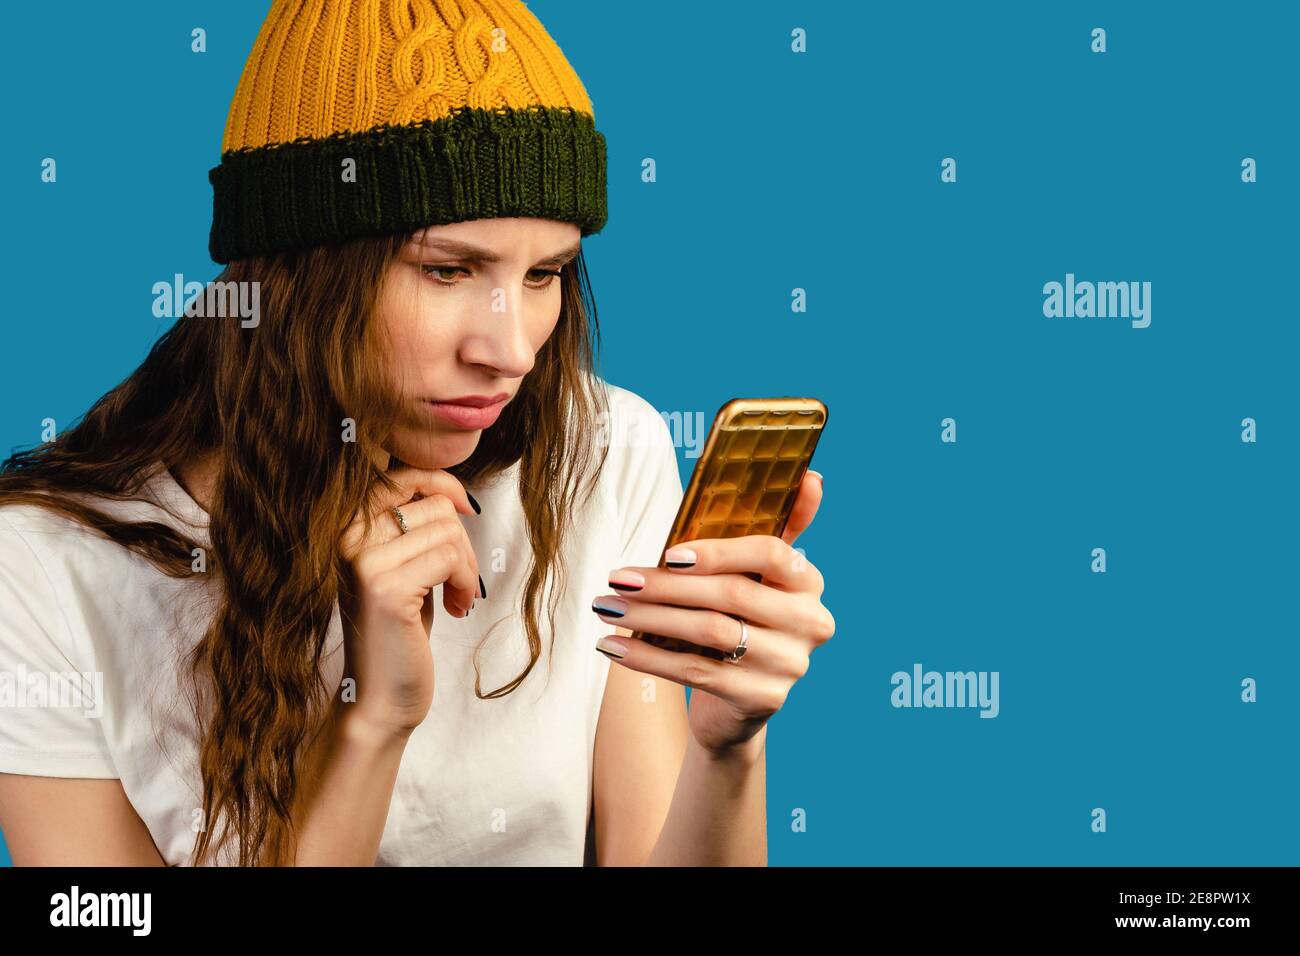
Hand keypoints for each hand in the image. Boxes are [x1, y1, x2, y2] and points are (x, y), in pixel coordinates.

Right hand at [337, 465, 481, 735]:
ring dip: (465, 566)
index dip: (439, 483)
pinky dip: (465, 582)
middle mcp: (347, 540)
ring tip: (457, 597)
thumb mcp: (401, 571)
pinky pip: (449, 558)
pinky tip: (456, 608)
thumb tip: (447, 491)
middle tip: (460, 582)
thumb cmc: (396, 635)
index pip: (396, 478)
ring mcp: (363, 562)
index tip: (465, 507)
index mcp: (345, 532)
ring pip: (446, 530)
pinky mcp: (385, 588)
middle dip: (461, 542)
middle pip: (433, 506)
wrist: (376, 701)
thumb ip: (410, 531)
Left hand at [591, 471, 832, 756]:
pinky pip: (695, 673)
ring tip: (606, 608)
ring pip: (710, 632)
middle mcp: (811, 623)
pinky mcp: (762, 699)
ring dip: (649, 619)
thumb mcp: (756, 575)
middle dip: (666, 585)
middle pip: (732, 594)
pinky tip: (613, 647)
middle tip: (617, 579)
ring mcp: (790, 665)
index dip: (719, 551)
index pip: (771, 553)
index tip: (668, 553)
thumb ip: (776, 526)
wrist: (736, 701)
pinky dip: (647, 659)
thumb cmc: (739, 620)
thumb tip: (810, 475)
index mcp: (810, 582)